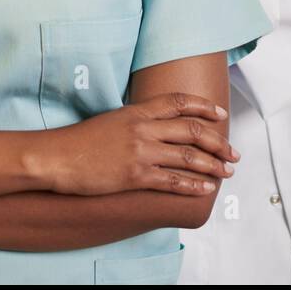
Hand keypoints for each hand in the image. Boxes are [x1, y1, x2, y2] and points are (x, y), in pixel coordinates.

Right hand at [38, 93, 238, 197]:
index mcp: (137, 111)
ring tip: (227, 171)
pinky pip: (172, 180)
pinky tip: (205, 187)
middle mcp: (143, 129)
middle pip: (191, 130)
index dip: (204, 106)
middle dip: (218, 141)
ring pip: (187, 156)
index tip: (220, 114)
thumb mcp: (112, 119)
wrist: (57, 157)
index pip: (179, 102)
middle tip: (233, 151)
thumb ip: (137, 120)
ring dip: (212, 164)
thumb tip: (157, 124)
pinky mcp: (135, 175)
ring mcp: (140, 152)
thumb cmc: (80, 140)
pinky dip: (193, 184)